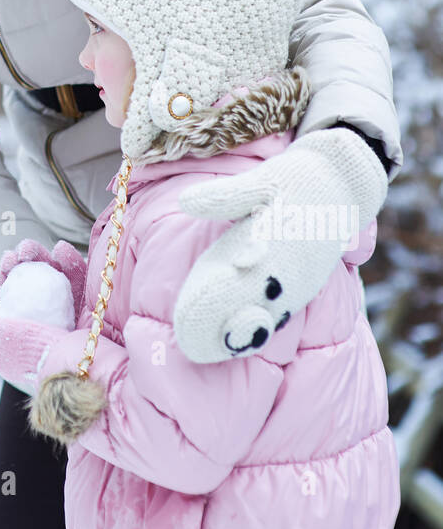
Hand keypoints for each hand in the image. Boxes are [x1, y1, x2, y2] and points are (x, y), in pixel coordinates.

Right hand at [0, 238, 87, 322]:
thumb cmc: (90, 313)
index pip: (34, 254)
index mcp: (48, 269)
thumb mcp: (84, 285)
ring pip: (4, 286)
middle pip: (15, 267)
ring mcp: (20, 302)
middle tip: (7, 265)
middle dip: (8, 262)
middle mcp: (32, 283)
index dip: (27, 249)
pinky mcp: (11, 321)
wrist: (85, 345)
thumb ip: (73, 263)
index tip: (24, 252)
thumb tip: (59, 247)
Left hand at [0, 307, 70, 396]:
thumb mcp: (3, 330)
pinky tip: (39, 327)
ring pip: (12, 345)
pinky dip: (29, 338)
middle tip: (7, 305)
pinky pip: (30, 348)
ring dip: (13, 330)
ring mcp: (25, 367)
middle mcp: (7, 366)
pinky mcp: (42, 365)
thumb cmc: (31, 347)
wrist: (63, 364)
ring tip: (23, 314)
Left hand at [173, 127, 388, 363]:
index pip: (238, 281)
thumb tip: (185, 200)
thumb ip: (225, 194)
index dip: (212, 302)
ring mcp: (300, 279)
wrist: (342, 182)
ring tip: (209, 350)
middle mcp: (289, 268)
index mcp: (274, 243)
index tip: (190, 318)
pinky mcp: (307, 282)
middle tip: (190, 346)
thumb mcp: (262, 179)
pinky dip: (264, 326)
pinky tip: (244, 340)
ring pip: (270, 315)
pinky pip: (285, 310)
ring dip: (241, 334)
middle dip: (222, 328)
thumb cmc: (295, 179)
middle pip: (252, 306)